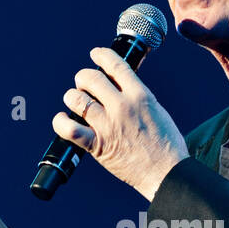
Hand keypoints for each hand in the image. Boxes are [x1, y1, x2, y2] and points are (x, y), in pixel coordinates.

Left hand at [51, 47, 188, 199]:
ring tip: (75, 102)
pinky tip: (63, 121)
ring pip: (76, 99)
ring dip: (72, 98)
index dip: (101, 55)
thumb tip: (123, 90)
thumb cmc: (167, 147)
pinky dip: (60, 123)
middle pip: (90, 78)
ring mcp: (108, 125)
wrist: (168, 173)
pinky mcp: (98, 145)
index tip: (95, 54)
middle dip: (83, 78)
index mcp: (140, 95)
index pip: (115, 64)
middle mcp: (122, 106)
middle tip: (84, 86)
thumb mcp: (157, 111)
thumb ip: (138, 98)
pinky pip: (69, 130)